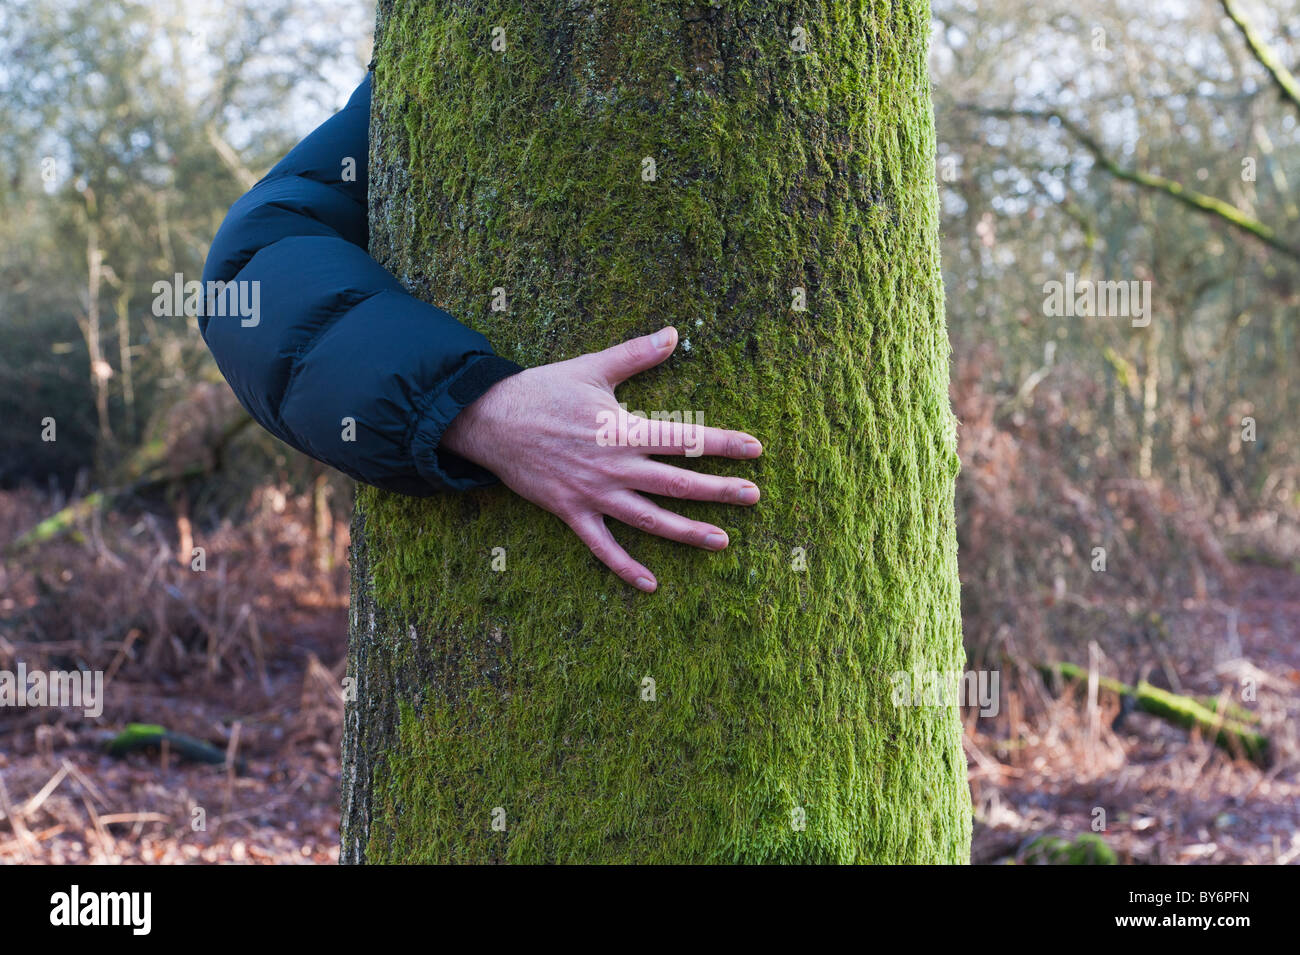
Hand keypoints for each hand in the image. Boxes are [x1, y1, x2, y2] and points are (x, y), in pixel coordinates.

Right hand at [441, 326, 761, 591]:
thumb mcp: (593, 367)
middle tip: (754, 496)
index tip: (755, 449)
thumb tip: (673, 333)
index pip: (684, 438)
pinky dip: (626, 566)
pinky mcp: (572, 512)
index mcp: (624, 430)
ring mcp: (595, 493)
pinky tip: (651, 583)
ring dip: (687, 532)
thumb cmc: (544, 390)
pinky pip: (603, 546)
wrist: (492, 421)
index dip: (723, 443)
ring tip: (722, 540)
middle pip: (677, 482)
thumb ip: (636, 355)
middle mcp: (615, 466)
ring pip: (650, 519)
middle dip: (719, 491)